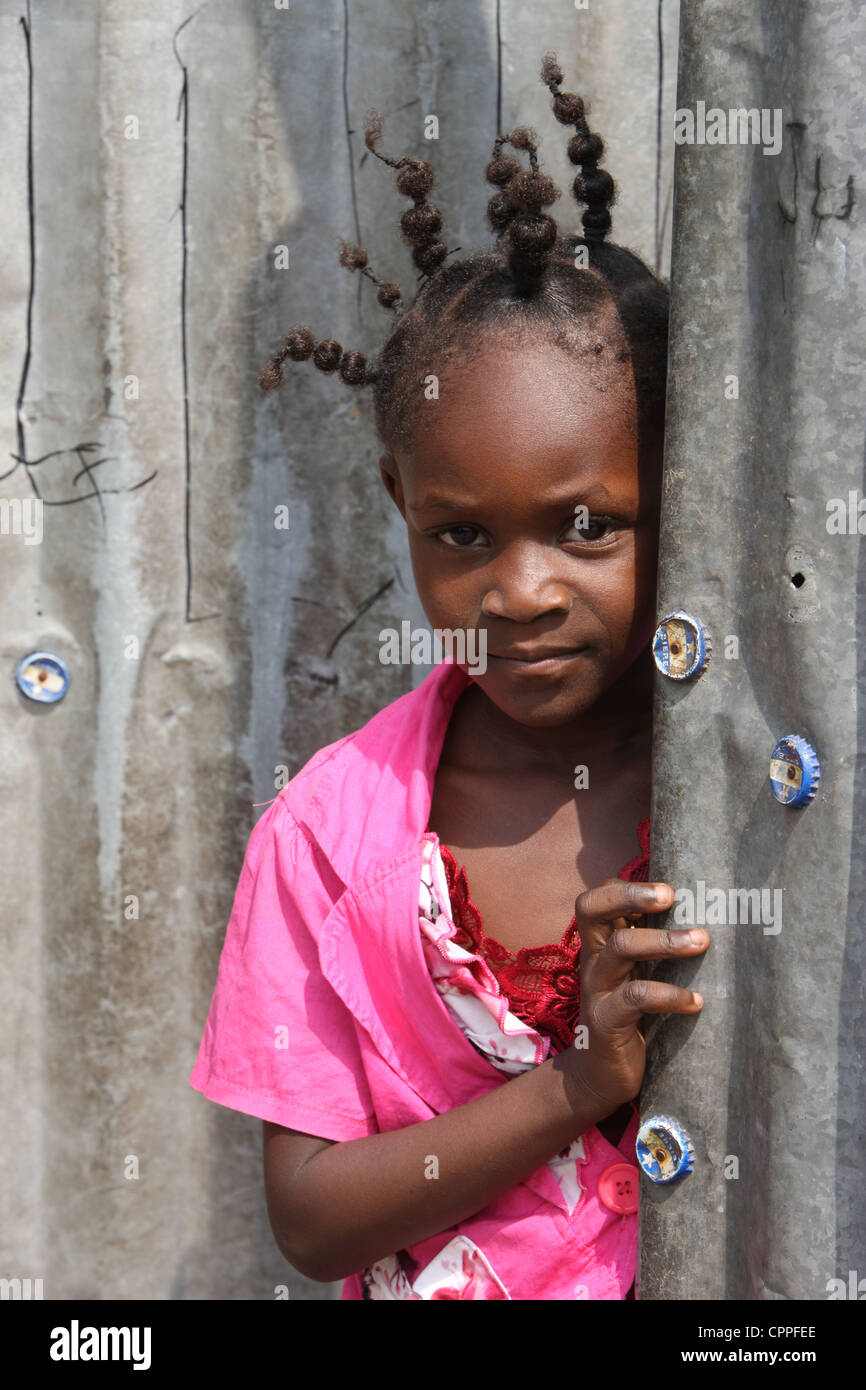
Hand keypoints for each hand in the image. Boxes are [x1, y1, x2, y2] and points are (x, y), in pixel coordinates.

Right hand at [565, 878, 708, 1115]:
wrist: (600, 1077)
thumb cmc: (628, 1018)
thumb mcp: (633, 976)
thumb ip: (649, 949)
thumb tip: (703, 918)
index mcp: (599, 946)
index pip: (596, 899)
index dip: (625, 887)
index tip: (668, 889)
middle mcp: (592, 960)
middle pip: (591, 908)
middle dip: (631, 894)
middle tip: (672, 895)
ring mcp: (596, 989)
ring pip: (621, 948)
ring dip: (664, 941)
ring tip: (702, 940)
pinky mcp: (606, 1021)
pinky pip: (637, 998)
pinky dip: (671, 995)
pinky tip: (697, 1001)